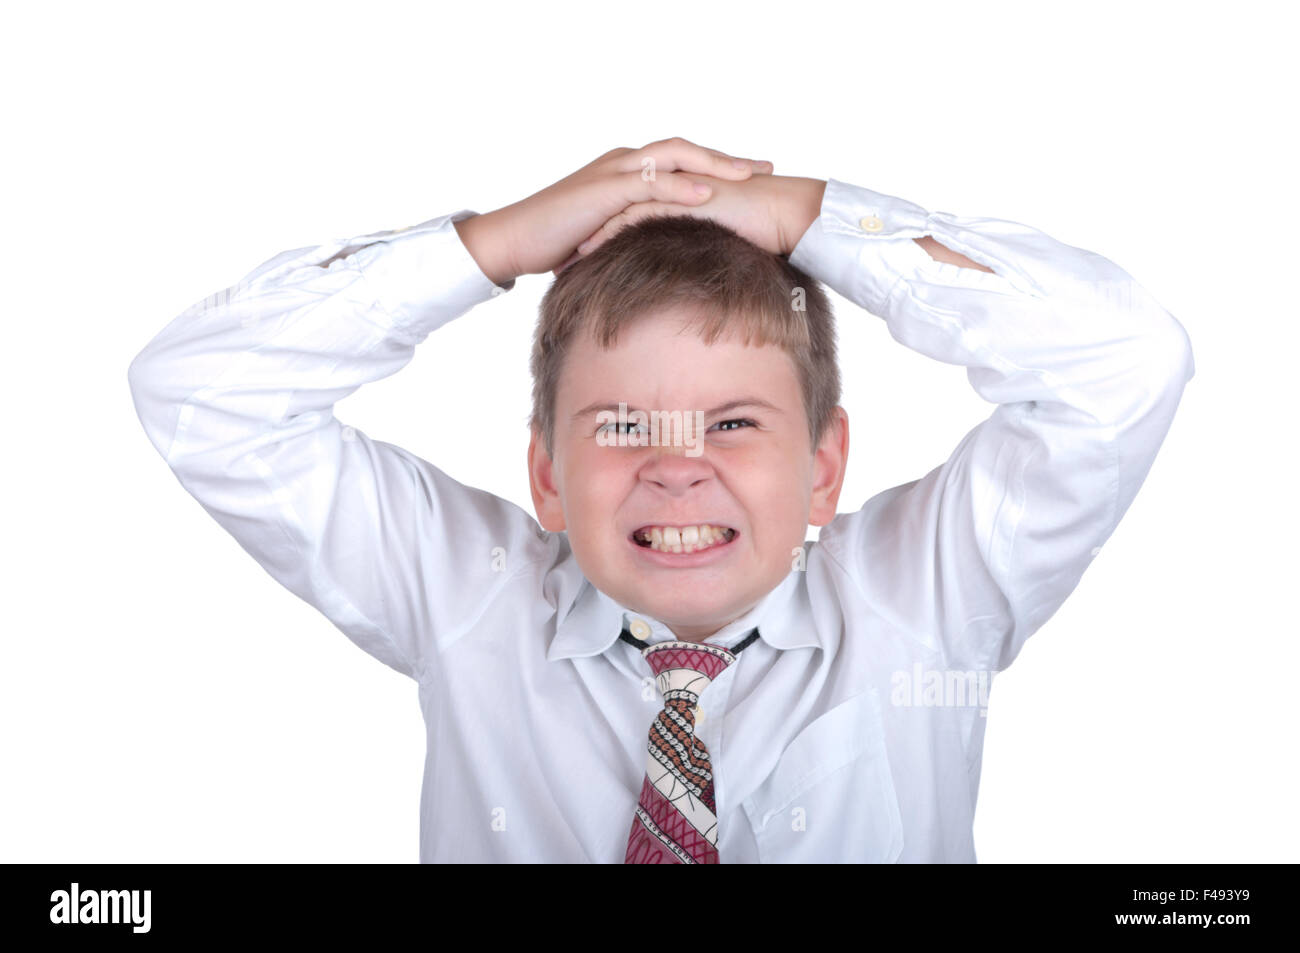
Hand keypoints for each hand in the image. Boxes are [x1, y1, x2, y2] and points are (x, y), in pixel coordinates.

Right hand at [451, 138, 773, 284]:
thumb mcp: (605, 237)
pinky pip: (650, 184)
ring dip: (713, 165)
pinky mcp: (604, 190)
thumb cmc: (555, 243)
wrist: (514, 240)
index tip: (755, 178)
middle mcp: (624, 163)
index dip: (718, 167)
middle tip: (767, 168)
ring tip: (748, 177)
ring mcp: (614, 173)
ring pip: (673, 159)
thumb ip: (633, 235)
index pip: (681, 161)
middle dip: (728, 159)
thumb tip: (660, 255)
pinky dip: (680, 188)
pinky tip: (708, 195)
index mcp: (627, 172)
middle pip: (686, 150)